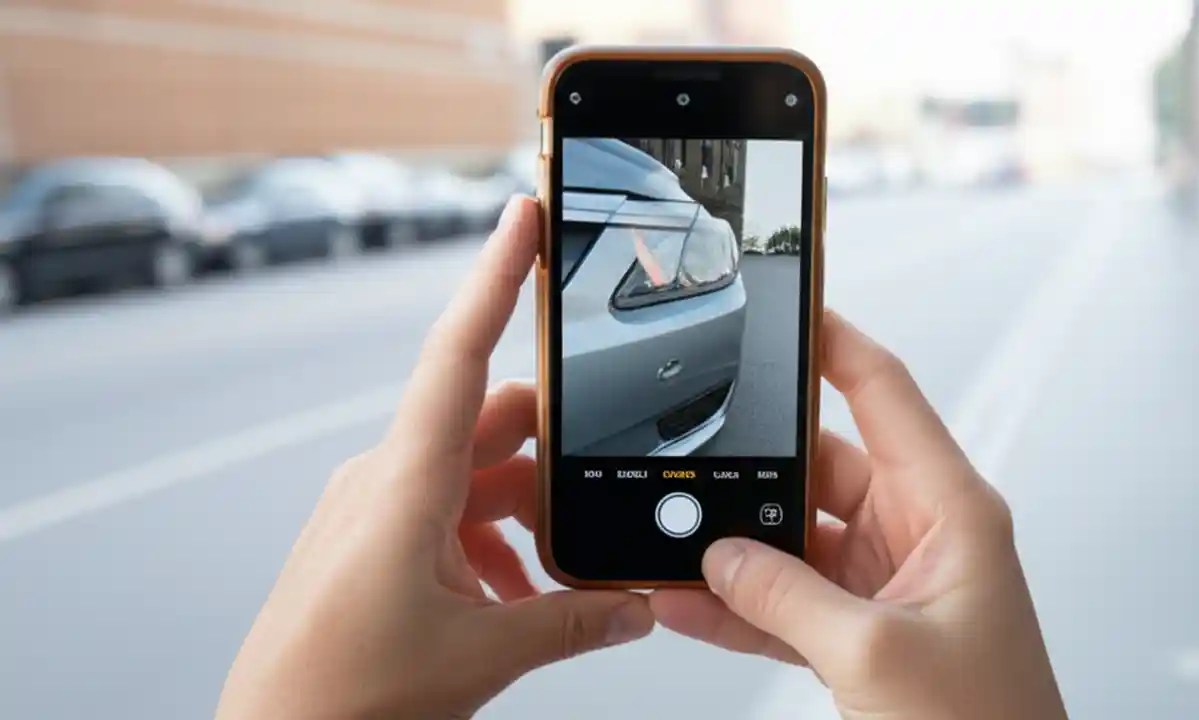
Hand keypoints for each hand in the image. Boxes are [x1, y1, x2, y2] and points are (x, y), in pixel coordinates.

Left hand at [217, 197, 653, 719]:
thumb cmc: (340, 700)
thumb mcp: (482, 657)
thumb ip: (572, 622)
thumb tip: (634, 605)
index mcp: (406, 484)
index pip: (460, 354)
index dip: (496, 277)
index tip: (523, 218)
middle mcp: (386, 479)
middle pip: (489, 422)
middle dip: (550, 454)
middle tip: (595, 492)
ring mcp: (374, 508)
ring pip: (473, 474)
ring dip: (521, 514)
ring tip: (550, 583)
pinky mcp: (370, 537)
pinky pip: (446, 512)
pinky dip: (489, 542)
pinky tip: (511, 599)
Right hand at [650, 311, 1066, 718]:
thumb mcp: (877, 653)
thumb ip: (786, 597)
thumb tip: (719, 557)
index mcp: (949, 509)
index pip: (886, 394)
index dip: (834, 343)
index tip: (785, 308)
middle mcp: (916, 533)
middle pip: (818, 465)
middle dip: (752, 465)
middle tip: (691, 454)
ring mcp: (882, 581)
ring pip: (790, 536)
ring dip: (733, 544)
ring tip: (673, 534)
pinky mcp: (855, 628)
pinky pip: (783, 596)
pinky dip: (737, 602)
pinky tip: (689, 599)